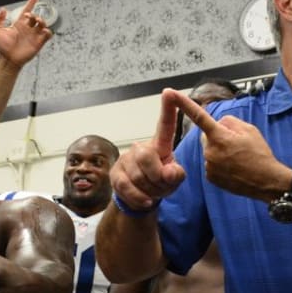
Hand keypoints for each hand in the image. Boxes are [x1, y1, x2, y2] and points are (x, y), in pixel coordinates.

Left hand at [0, 0, 53, 66]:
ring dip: (42, 21)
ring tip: (37, 21)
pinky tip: (44, 31)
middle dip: (35, 15)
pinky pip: (47, 35)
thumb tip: (3, 9)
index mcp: (19, 24)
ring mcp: (34, 36)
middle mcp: (28, 29)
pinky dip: (48, 32)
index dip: (30, 4)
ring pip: (43, 24)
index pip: (27, 11)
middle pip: (36, 18)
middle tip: (29, 17)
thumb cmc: (3, 46)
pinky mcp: (39, 43)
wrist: (8, 59)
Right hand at [110, 90, 188, 209]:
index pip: (165, 125)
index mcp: (160, 145)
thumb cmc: (161, 182)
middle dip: (158, 177)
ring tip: (154, 192)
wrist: (141, 198)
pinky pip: (127, 187)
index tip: (170, 91)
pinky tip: (146, 200)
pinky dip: (140, 198)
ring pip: (138, 176)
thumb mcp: (175, 179)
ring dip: (151, 190)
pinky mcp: (115, 174)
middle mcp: (141, 148)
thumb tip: (169, 173)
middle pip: (146, 156)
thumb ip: (176, 175)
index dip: (168, 109)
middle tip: (162, 184)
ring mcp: (126, 160)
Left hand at [167, 89, 289, 200]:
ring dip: (219, 151)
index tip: (170, 93)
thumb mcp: (250, 130)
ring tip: (238, 159)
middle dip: (218, 137)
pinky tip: (234, 168)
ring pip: (209, 151)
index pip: (198, 116)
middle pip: (207, 136)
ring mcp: (209, 165)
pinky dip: (220, 164)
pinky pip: (211, 164)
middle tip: (237, 145)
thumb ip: (230, 122)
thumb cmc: (260, 154)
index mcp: (220, 136)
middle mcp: (210, 151)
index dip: (184, 103)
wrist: (267, 181)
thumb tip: (219, 123)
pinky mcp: (210, 177)